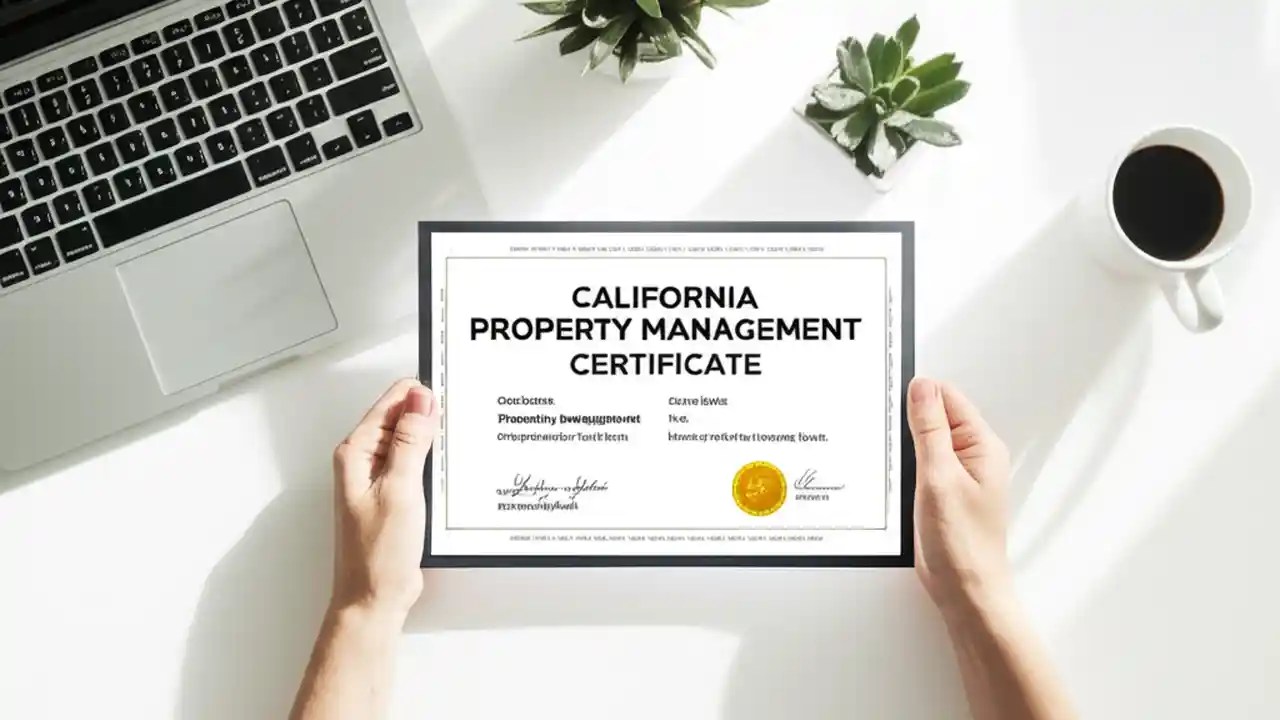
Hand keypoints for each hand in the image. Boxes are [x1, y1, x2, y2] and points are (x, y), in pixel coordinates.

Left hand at [330, 378, 438, 624]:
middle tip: (460, 418)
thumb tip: (420, 400)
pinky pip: (416, 464)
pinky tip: (450, 467)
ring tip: (459, 439)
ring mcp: (378, 478)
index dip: (422, 395)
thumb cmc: (378, 554)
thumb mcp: (400, 490)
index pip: (391, 402)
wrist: (374, 598)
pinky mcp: (394, 494)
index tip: (452, 395)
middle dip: (431, 414)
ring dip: (434, 439)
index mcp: (356, 452)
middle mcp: (363, 461)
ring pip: (411, 440)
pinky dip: (433, 461)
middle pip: (401, 417)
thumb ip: (410, 442)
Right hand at [907, 377, 1012, 616]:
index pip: (947, 397)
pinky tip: (892, 477)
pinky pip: (921, 464)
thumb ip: (929, 429)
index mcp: (982, 445)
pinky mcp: (943, 492)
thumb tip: (921, 387)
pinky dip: (904, 466)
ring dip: (903, 447)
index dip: (916, 396)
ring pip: (924, 442)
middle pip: (935, 416)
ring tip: (889, 462)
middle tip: (886, 439)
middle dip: (906, 421)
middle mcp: (974, 456)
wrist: (965, 591)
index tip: (888, 403)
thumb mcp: (938, 477)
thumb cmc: (962, 543)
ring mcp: (958, 474)